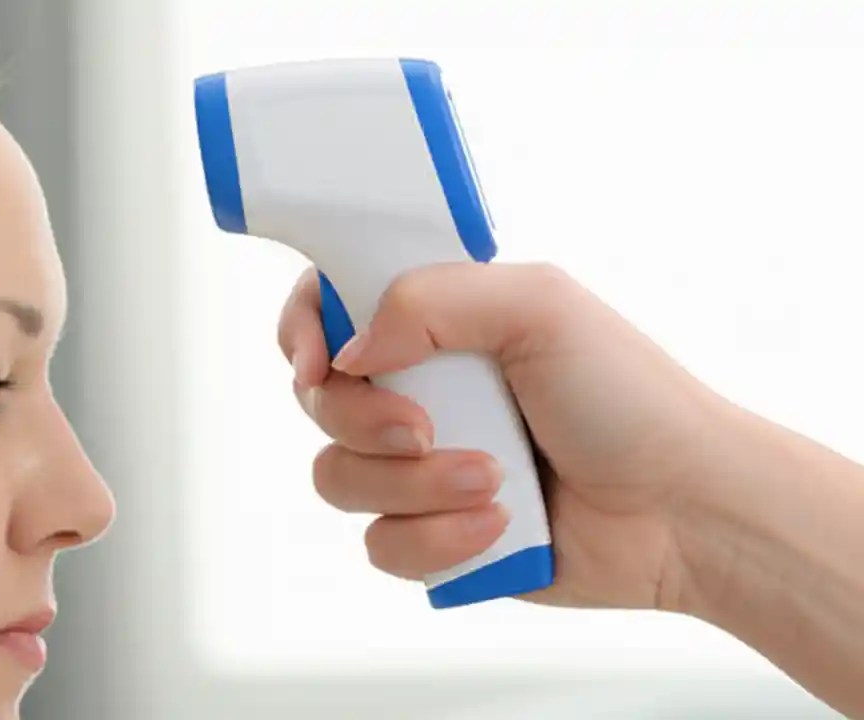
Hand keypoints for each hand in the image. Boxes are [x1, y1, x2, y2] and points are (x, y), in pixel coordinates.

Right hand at [277, 263, 738, 610]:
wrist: (682, 511)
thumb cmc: (629, 398)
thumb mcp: (539, 305)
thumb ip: (430, 300)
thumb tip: (348, 352)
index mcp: (437, 321)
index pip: (328, 308)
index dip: (305, 331)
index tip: (322, 360)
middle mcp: (418, 389)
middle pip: (318, 400)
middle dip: (363, 419)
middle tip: (426, 426)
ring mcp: (420, 464)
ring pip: (339, 477)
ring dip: (414, 485)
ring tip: (493, 479)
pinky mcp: (432, 533)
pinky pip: (380, 543)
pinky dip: (437, 538)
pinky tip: (497, 525)